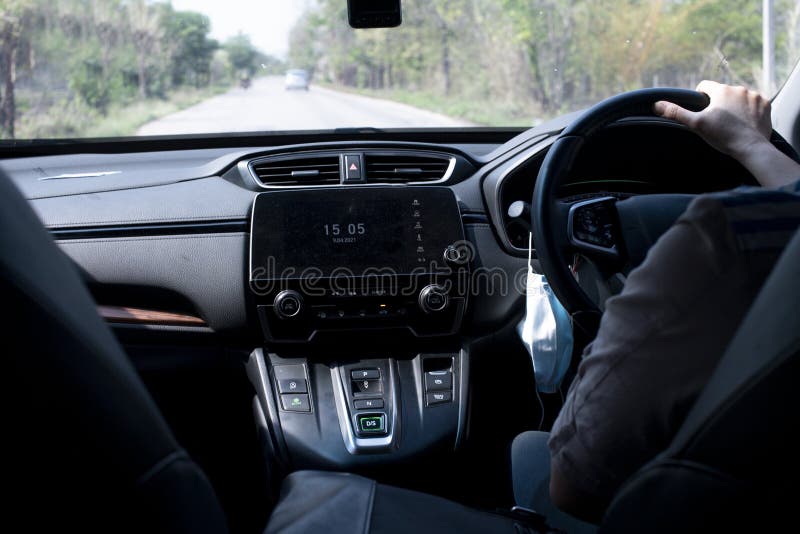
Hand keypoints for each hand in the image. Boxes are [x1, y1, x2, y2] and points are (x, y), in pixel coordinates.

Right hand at [654, 81, 771, 159]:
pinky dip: (749, 111)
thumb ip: (676, 113)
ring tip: (732, 124)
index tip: (701, 111)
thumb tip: (656, 104)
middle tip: (717, 122)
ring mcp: (753, 95)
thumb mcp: (696, 125)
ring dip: (734, 106)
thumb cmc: (723, 136)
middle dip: (719, 104)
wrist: (751, 147)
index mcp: (721, 90)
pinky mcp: (765, 104)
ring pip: (738, 97)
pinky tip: (745, 123)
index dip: (700, 98)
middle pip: (722, 93)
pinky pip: (754, 103)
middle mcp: (738, 88)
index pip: (704, 87)